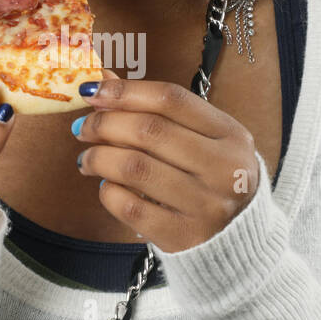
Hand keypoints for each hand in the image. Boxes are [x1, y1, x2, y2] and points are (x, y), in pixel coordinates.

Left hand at [72, 69, 259, 251]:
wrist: (236, 238)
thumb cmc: (211, 178)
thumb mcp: (200, 139)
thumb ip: (156, 111)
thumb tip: (102, 82)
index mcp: (231, 134)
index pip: (171, 99)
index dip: (126, 91)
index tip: (93, 92)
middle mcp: (224, 168)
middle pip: (150, 130)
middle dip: (105, 124)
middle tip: (83, 127)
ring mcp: (205, 205)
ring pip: (135, 167)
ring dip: (99, 157)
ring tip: (87, 159)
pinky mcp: (183, 236)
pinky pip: (131, 207)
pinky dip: (109, 191)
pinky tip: (106, 185)